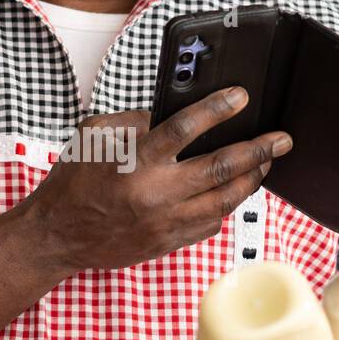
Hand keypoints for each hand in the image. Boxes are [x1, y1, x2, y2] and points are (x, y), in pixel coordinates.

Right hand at [26, 88, 291, 274]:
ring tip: (266, 163)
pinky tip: (232, 193)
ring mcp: (165, 222)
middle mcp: (156, 193)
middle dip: (259, 150)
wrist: (56, 236)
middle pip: (222, 168)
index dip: (217, 110)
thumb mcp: (95, 137)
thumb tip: (170, 114)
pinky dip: (226, 206)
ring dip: (251, 179)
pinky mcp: (167, 242)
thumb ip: (134, 122)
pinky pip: (210, 224)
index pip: (186, 129)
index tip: (241, 96)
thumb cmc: (73, 181)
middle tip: (282, 139)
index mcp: (136, 161)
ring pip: (225, 200)